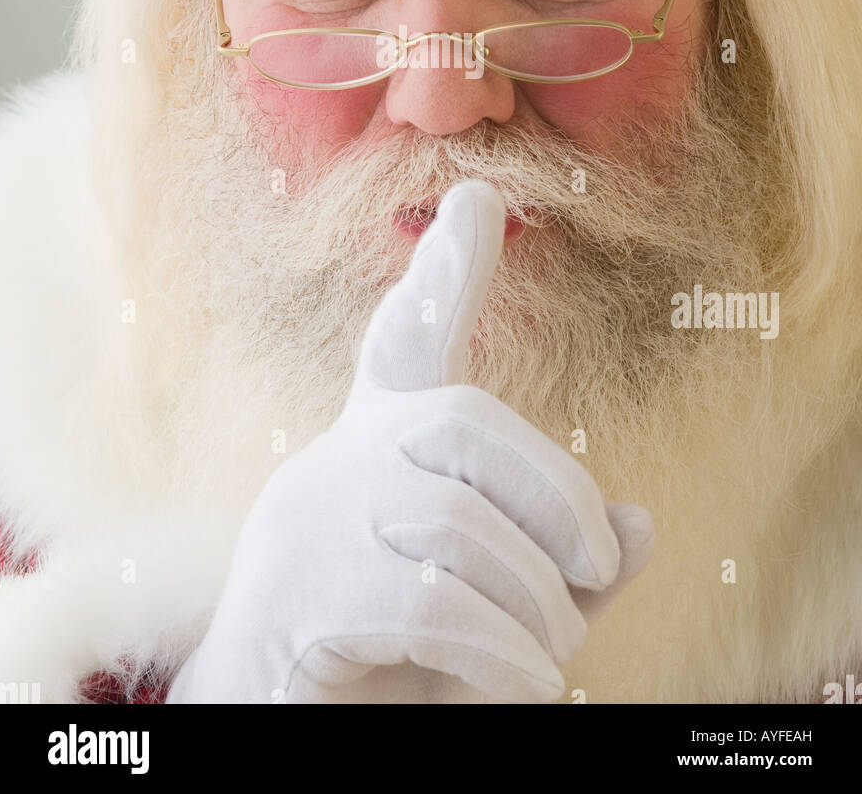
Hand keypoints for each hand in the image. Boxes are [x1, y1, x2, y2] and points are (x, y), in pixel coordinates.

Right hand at [166, 180, 653, 703]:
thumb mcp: (494, 603)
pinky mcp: (298, 594)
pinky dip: (503, 651)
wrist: (276, 720)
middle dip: (555, 491)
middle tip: (600, 566)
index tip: (476, 196)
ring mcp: (308, 521)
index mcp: (378, 445)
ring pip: (455, 523)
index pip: (409, 341)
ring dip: (536, 600)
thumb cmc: (394, 655)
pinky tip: (528, 683)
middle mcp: (337, 461)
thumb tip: (640, 525)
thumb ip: (564, 563)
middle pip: (462, 423)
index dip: (443, 273)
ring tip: (553, 653)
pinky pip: (430, 602)